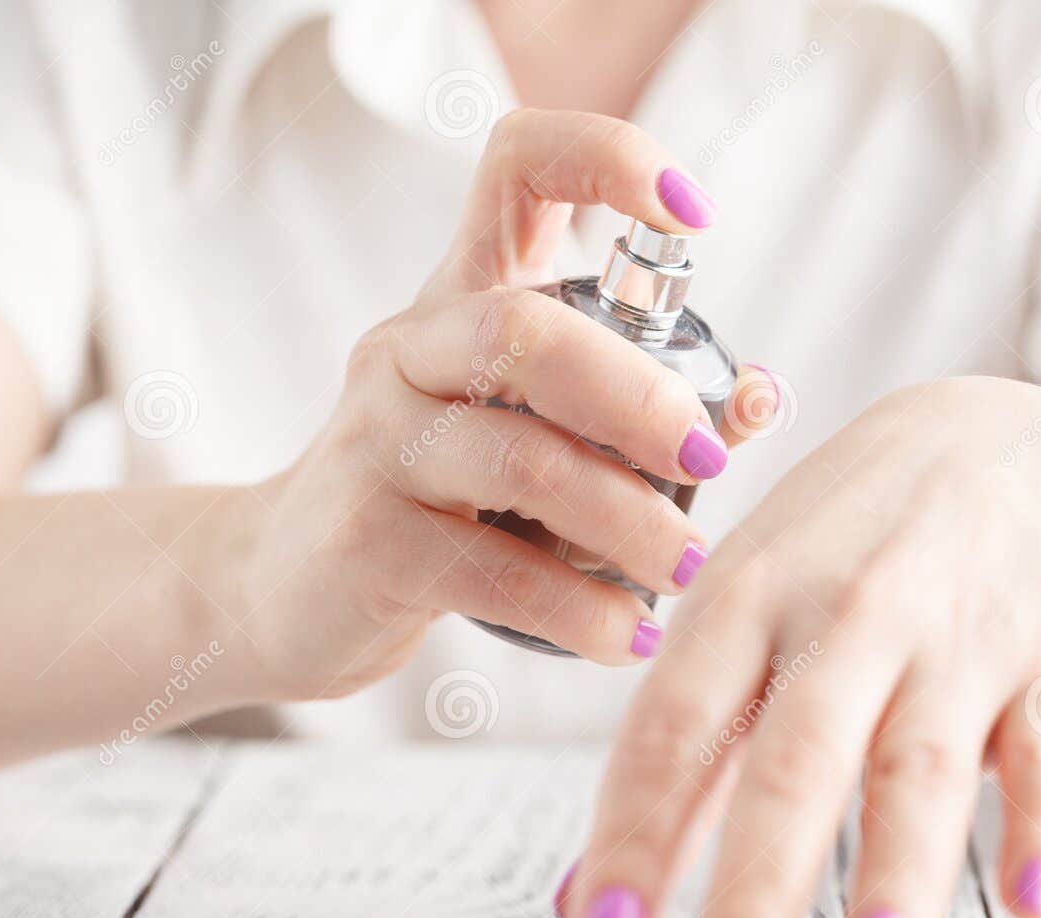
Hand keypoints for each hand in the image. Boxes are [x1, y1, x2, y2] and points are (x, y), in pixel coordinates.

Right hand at [216, 110, 775, 698]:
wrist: (281, 583)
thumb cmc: (435, 494)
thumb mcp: (525, 429)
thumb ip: (632, 411)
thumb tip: (759, 400)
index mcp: (460, 297)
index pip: (516, 167)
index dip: (607, 159)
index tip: (692, 214)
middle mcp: (410, 350)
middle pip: (526, 333)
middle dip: (639, 396)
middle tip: (705, 458)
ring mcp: (377, 442)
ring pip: (522, 461)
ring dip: (630, 522)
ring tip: (683, 567)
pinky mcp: (368, 541)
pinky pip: (494, 574)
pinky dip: (580, 612)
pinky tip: (624, 635)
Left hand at [558, 376, 1040, 917]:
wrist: (999, 437)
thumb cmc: (836, 545)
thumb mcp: (740, 605)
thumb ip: (674, 757)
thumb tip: (580, 901)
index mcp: (742, 595)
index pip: (672, 726)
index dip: (632, 832)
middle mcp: (843, 613)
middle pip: (794, 760)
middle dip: (758, 881)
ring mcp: (954, 633)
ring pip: (921, 762)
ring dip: (901, 871)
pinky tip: (1034, 904)